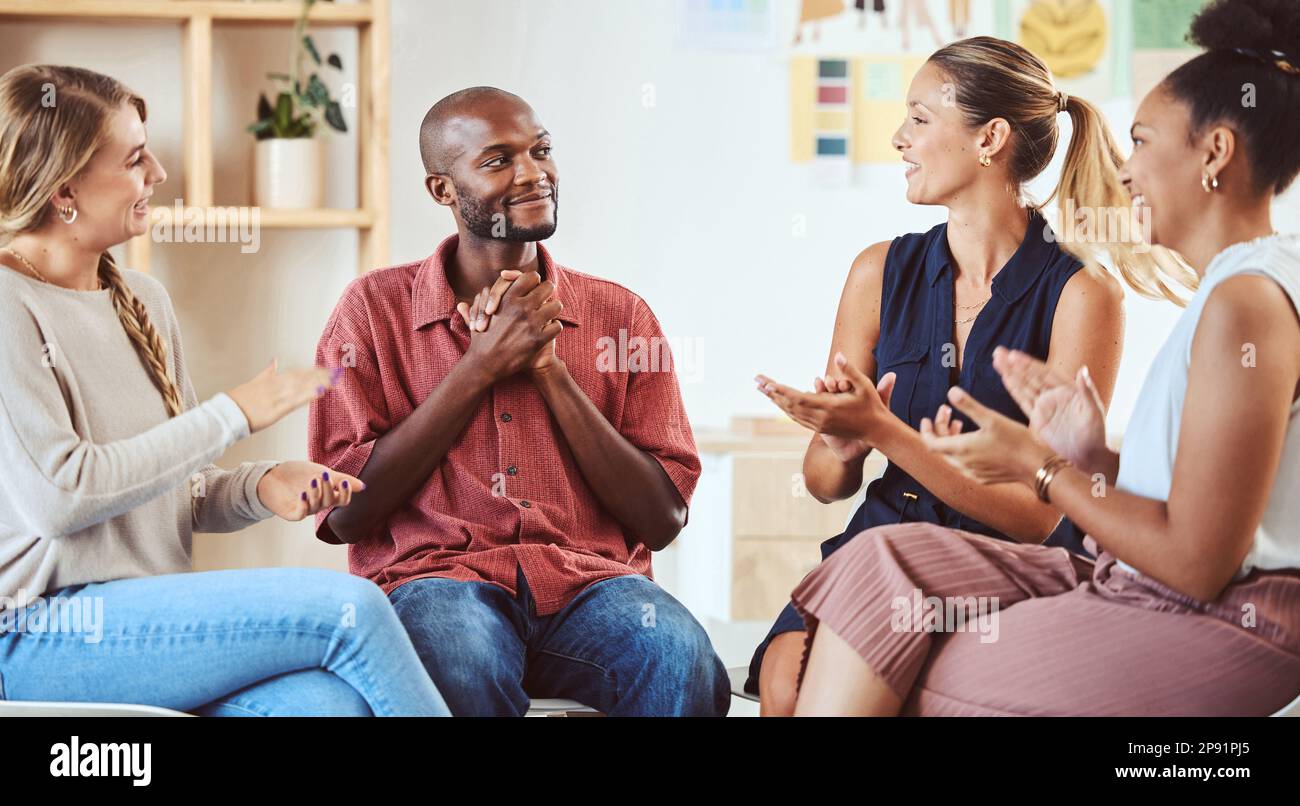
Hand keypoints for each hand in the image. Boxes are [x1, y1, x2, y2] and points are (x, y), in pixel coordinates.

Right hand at [227, 360, 340, 433]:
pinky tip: (320, 393)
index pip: (297, 372)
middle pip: (303, 377)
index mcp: (272, 379)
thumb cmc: (239, 400)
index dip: (312, 371)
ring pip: (301, 387)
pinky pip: (295, 401)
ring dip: (318, 383)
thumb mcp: (254, 382)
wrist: (227, 413)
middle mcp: (276, 386)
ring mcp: (276, 397)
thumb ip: (267, 372)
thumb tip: (274, 359)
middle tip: (337, 372)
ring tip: (334, 381)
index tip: (326, 368)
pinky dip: (308, 396)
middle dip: (320, 375)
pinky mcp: (275, 410)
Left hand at [256, 461, 365, 521]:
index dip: (346, 493)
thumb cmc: (298, 474)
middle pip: (330, 501)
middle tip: (322, 475)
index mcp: (328, 496)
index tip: (344, 481)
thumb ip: (340, 479)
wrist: (272, 475)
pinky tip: (303, 493)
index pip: (343, 500)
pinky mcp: (292, 513)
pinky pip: (301, 513)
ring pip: (317, 506)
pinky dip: (304, 504)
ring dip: (316, 493)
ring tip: (312, 480)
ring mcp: (306, 509)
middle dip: (328, 488)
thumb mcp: (321, 472)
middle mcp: (319, 504)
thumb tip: (363, 487)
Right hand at [458, 271, 562, 381]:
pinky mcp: (537, 340)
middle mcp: (521, 307)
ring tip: (549, 316)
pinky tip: (547, 331)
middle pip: (548, 287)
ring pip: (556, 305)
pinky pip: (557, 326)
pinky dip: (554, 328)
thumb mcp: (476, 317)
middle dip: (548, 293)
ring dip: (553, 310)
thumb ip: (478, 304)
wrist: (485, 364)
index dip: (535, 281)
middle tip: (546, 300)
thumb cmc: (480, 340)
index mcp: (508, 298)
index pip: (532, 276)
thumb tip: (465, 300)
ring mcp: (530, 323)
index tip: (534, 289)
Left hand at [756, 352, 895, 445]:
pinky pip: (798, 418)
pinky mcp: (821, 428)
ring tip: (763, 390)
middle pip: (789, 405)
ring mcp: (819, 425)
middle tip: (757, 381)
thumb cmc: (872, 406)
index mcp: (828, 407)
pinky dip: (786, 409)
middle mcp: (820, 419)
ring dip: (776, 401)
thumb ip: (850, 371)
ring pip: (791, 413)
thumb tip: (838, 355)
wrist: (877, 431)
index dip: (781, 390)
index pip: (798, 398)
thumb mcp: (864, 386)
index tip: (767, 383)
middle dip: (772, 393)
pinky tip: (780, 403)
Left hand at [920, 386, 1054, 486]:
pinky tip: (973, 439)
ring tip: (959, 422)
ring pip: (952, 455)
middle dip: (940, 428)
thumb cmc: (1015, 441)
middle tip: (947, 411)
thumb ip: (969, 405)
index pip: (931, 443)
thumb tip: (950, 391)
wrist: (1036, 467)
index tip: (926, 418)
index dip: (926, 430)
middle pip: (941, 447)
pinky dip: (961, 449)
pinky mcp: (983, 477)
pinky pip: (964, 463)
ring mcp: (973, 473)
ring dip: (951, 438)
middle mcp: (963, 465)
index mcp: (961, 450)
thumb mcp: (991, 418)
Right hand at [992, 346, 1107, 470]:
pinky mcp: (1038, 419)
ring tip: (996, 361)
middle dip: (1014, 364)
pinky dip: (1014, 390)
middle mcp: (1054, 395)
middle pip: (1030, 376)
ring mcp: (1045, 406)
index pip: (1044, 373)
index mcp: (1067, 390)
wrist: (1088, 456)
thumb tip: (1083, 369)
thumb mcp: (1094, 412)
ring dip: (1010, 374)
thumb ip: (1087, 390)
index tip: (1014, 355)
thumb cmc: (1095, 434)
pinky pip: (1023, 401)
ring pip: (1024, 386)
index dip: (1029, 364)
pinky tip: (1005, 379)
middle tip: (998, 353)